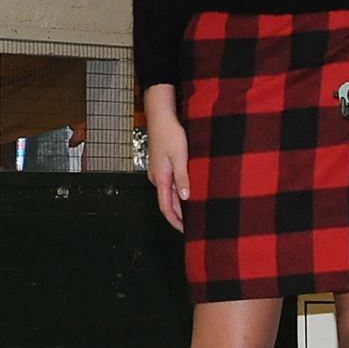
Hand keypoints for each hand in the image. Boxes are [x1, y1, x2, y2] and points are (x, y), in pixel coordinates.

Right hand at [143, 84, 188, 231]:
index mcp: (160, 178)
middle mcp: (156, 177)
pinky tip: (186, 192)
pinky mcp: (160, 165)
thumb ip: (182, 178)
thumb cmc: (171, 134)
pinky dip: (176, 192)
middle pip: (166, 202)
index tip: (184, 230)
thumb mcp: (180, 156)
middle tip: (191, 225)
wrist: (160, 117)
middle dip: (178, 215)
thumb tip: (185, 198)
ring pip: (167, 193)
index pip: (165, 206)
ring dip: (178, 204)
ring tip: (191, 211)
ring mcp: (157, 171)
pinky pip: (168, 184)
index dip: (175, 220)